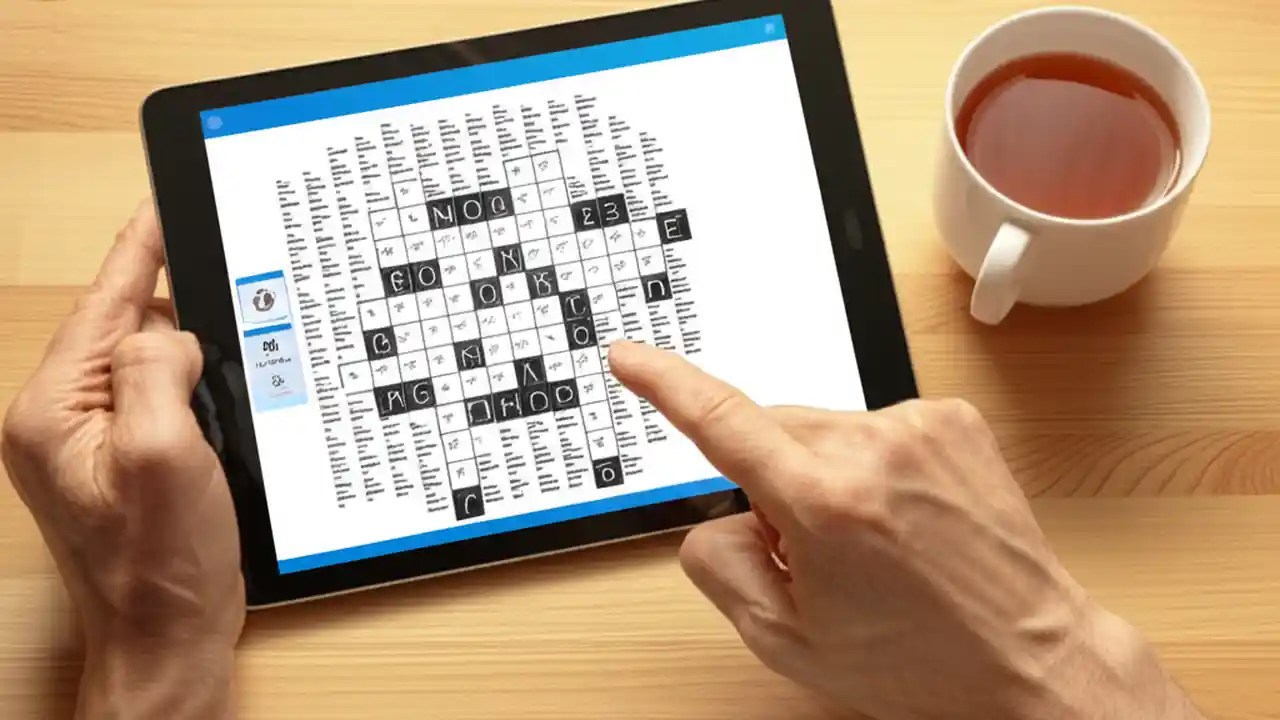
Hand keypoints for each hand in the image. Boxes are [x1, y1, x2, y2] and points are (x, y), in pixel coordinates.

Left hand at [2, 201, 242, 718]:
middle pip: (124, 329)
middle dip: (176, 305)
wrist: (165, 639)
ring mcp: (93, 443)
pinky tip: (225, 395)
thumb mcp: (163, 454)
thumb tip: (169, 330)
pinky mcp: (125, 461)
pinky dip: (195, 388)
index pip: (103, 306)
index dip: (140, 250)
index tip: (163, 203)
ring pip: (149, 363)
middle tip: (229, 272)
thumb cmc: (160, 564)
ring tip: (230, 356)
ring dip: (193, 354)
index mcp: (54, 412)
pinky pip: (161, 398)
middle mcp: (63, 421)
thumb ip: (156, 370)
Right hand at [610, 341, 1202, 719]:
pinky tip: (904, 516)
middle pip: (771, 431)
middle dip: (771, 481)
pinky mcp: (952, 419)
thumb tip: (718, 514)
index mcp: (822, 502)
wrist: (1030, 657)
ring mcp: (919, 426)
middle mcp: (872, 448)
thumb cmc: (920, 661)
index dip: (664, 384)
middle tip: (814, 551)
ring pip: (822, 429)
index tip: (628, 357)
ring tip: (874, 541)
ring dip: (823, 472)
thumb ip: (718, 564)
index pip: (721, 420)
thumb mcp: (786, 639)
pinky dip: (871, 464)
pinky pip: (874, 426)